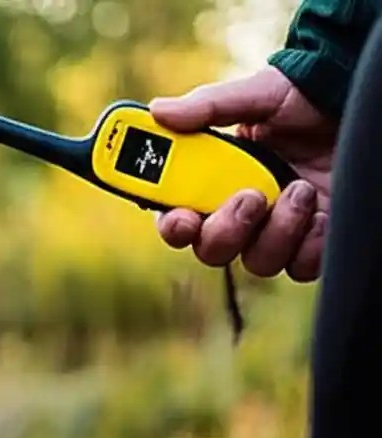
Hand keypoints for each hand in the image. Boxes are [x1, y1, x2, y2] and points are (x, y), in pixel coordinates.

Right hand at [150, 67, 336, 281]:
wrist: (352, 102)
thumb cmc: (302, 99)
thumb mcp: (256, 94)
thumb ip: (207, 106)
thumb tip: (159, 111)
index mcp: (213, 181)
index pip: (177, 217)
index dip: (173, 226)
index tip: (183, 217)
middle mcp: (240, 212)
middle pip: (211, 249)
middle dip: (226, 230)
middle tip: (251, 197)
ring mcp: (276, 229)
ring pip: (257, 261)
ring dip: (277, 231)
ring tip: (300, 190)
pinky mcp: (311, 241)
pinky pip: (299, 267)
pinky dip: (309, 245)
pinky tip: (320, 212)